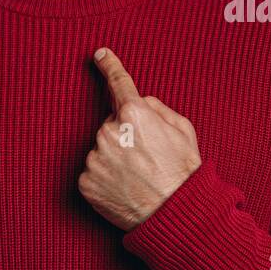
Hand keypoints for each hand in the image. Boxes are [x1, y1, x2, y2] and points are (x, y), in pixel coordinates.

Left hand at [78, 47, 202, 230]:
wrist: (175, 215)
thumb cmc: (184, 172)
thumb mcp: (184, 130)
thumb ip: (158, 109)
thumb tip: (140, 103)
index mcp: (134, 115)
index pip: (118, 83)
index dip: (109, 66)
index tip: (99, 54)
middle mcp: (109, 133)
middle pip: (111, 123)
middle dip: (126, 133)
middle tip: (148, 156)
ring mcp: (95, 159)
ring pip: (102, 148)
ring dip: (115, 157)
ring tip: (138, 176)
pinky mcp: (86, 182)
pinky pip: (93, 172)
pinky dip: (106, 178)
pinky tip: (125, 188)